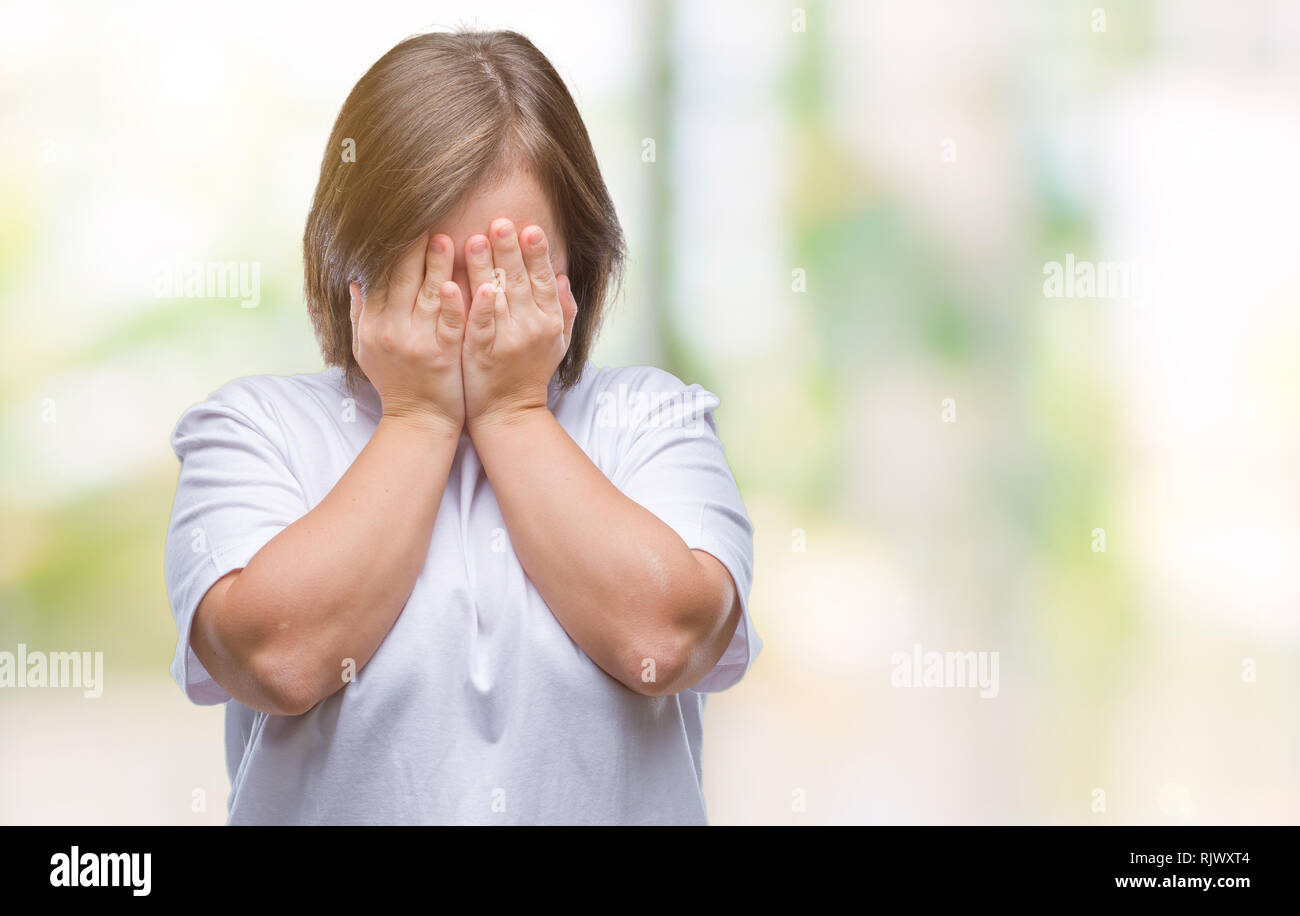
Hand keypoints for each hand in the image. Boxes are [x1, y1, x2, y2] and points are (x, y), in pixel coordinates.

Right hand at [350, 233, 466, 433]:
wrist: (420, 421)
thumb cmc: (395, 381)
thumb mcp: (367, 348)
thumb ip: (361, 312)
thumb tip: (355, 278)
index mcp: (374, 325)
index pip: (379, 277)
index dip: (389, 249)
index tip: (400, 223)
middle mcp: (393, 331)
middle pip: (402, 279)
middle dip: (414, 247)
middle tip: (426, 217)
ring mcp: (420, 343)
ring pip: (429, 295)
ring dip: (439, 264)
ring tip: (449, 238)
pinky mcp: (445, 355)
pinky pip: (452, 323)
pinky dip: (457, 303)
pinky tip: (463, 283)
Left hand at [461, 219, 576, 429]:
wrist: (508, 413)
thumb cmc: (531, 373)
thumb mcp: (557, 343)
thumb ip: (563, 310)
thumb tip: (564, 277)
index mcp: (549, 321)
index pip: (544, 280)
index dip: (537, 253)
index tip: (530, 228)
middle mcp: (531, 329)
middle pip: (518, 281)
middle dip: (509, 250)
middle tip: (499, 221)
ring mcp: (506, 341)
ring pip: (496, 297)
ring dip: (485, 267)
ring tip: (474, 239)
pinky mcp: (481, 354)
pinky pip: (479, 326)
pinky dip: (478, 308)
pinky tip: (471, 287)